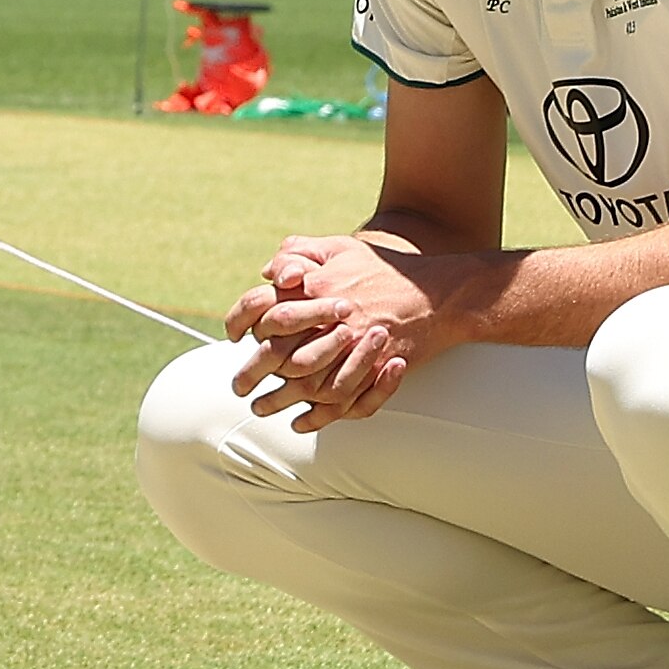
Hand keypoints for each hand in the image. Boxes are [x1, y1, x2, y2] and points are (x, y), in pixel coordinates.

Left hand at [224, 236, 439, 430]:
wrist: (436, 294)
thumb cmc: (385, 269)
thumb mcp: (341, 248)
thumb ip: (301, 253)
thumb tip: (267, 273)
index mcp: (319, 290)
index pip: (267, 314)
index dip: (244, 328)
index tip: (231, 339)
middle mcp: (332, 322)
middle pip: (279, 356)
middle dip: (253, 374)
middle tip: (238, 387)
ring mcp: (354, 350)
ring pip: (305, 384)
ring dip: (278, 399)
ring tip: (260, 407)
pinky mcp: (374, 372)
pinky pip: (339, 402)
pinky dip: (316, 416)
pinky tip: (299, 421)